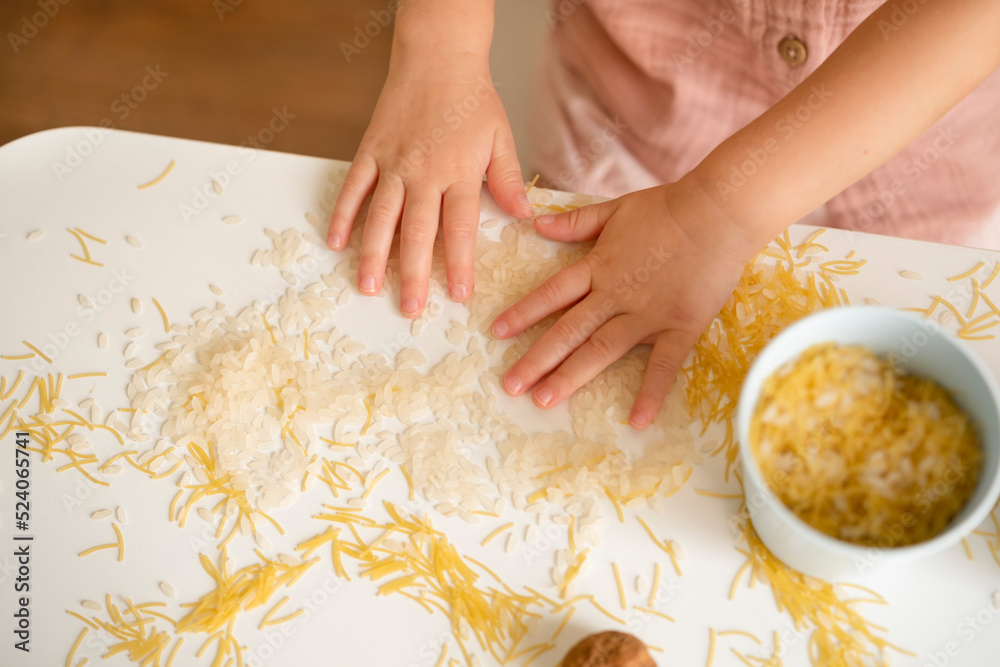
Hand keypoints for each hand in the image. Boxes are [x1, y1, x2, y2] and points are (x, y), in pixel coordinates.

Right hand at [327, 58, 533, 317]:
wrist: (438, 57)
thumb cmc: (473, 100)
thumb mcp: (501, 138)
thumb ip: (509, 181)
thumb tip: (525, 217)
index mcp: (459, 173)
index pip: (460, 227)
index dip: (460, 264)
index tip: (459, 296)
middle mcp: (423, 172)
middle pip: (417, 232)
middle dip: (413, 274)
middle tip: (410, 309)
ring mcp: (393, 163)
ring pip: (381, 216)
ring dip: (373, 255)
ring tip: (368, 287)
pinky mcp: (371, 151)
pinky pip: (354, 188)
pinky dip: (343, 215)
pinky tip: (336, 242)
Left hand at [491, 179, 759, 427]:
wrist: (718, 212)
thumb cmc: (668, 208)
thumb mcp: (615, 209)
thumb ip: (575, 222)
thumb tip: (536, 224)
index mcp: (598, 267)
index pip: (551, 294)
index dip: (522, 313)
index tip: (496, 333)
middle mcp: (615, 295)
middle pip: (567, 330)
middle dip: (536, 359)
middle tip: (510, 386)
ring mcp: (646, 314)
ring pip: (601, 350)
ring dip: (571, 376)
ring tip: (544, 401)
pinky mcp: (679, 326)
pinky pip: (663, 365)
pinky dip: (651, 393)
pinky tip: (637, 421)